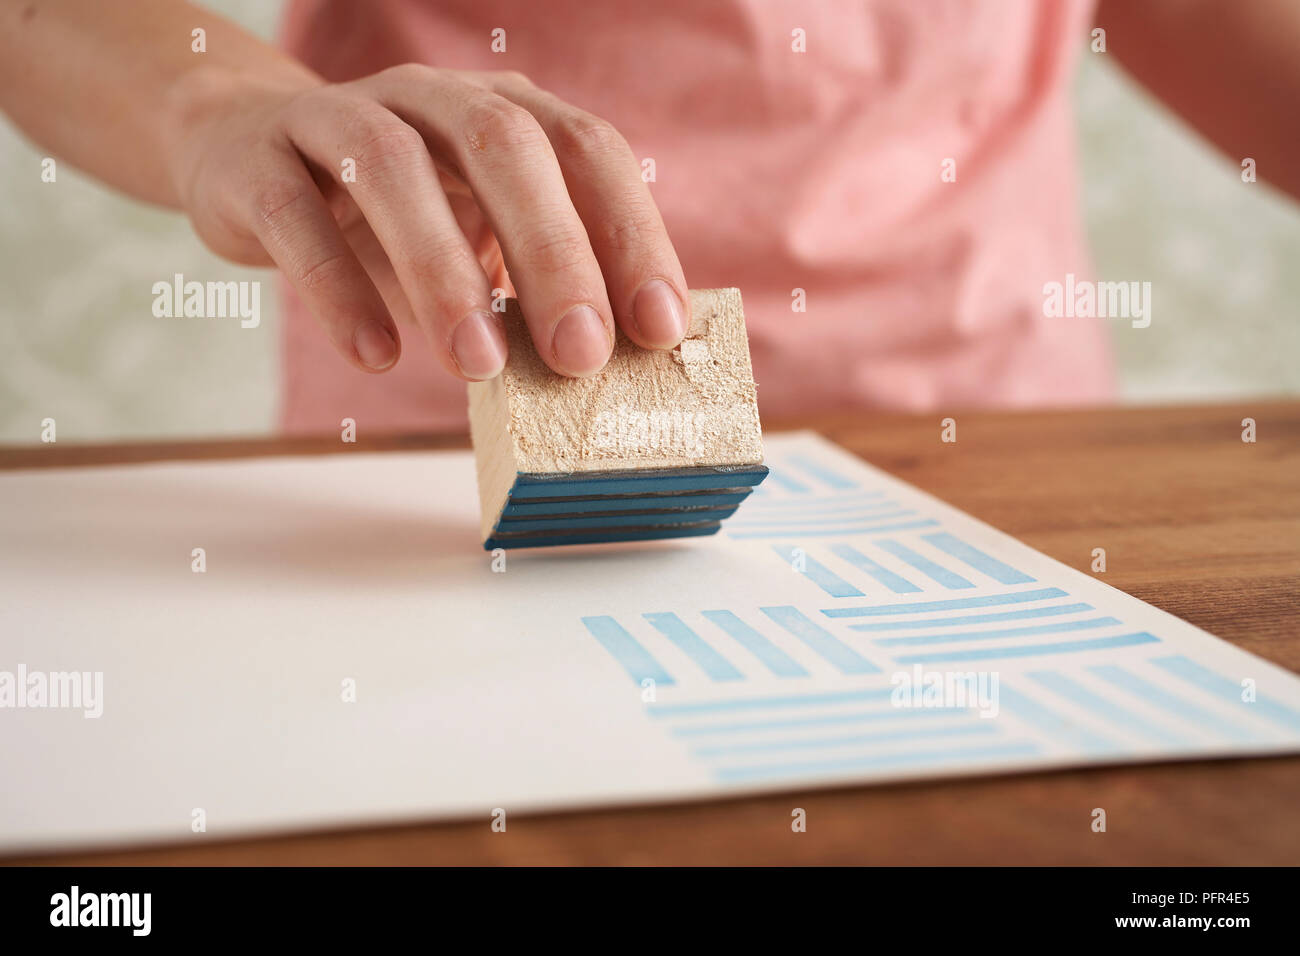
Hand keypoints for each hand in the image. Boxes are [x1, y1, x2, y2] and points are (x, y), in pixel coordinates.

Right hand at [166, 64, 688, 379]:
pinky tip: (375, 353)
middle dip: (553, 253)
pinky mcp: (259, 159)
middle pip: (505, 147)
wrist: (247, 153)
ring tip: (478, 364)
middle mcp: (432, 98)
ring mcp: (340, 117)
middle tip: (580, 355)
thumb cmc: (396, 213)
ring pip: (394, 167)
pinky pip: (295, 214)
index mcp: (506, 111)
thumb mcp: (478, 234)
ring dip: (444, 271)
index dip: (632, 234)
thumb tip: (610, 364)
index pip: (589, 151)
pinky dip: (337, 284)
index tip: (660, 327)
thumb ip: (535, 280)